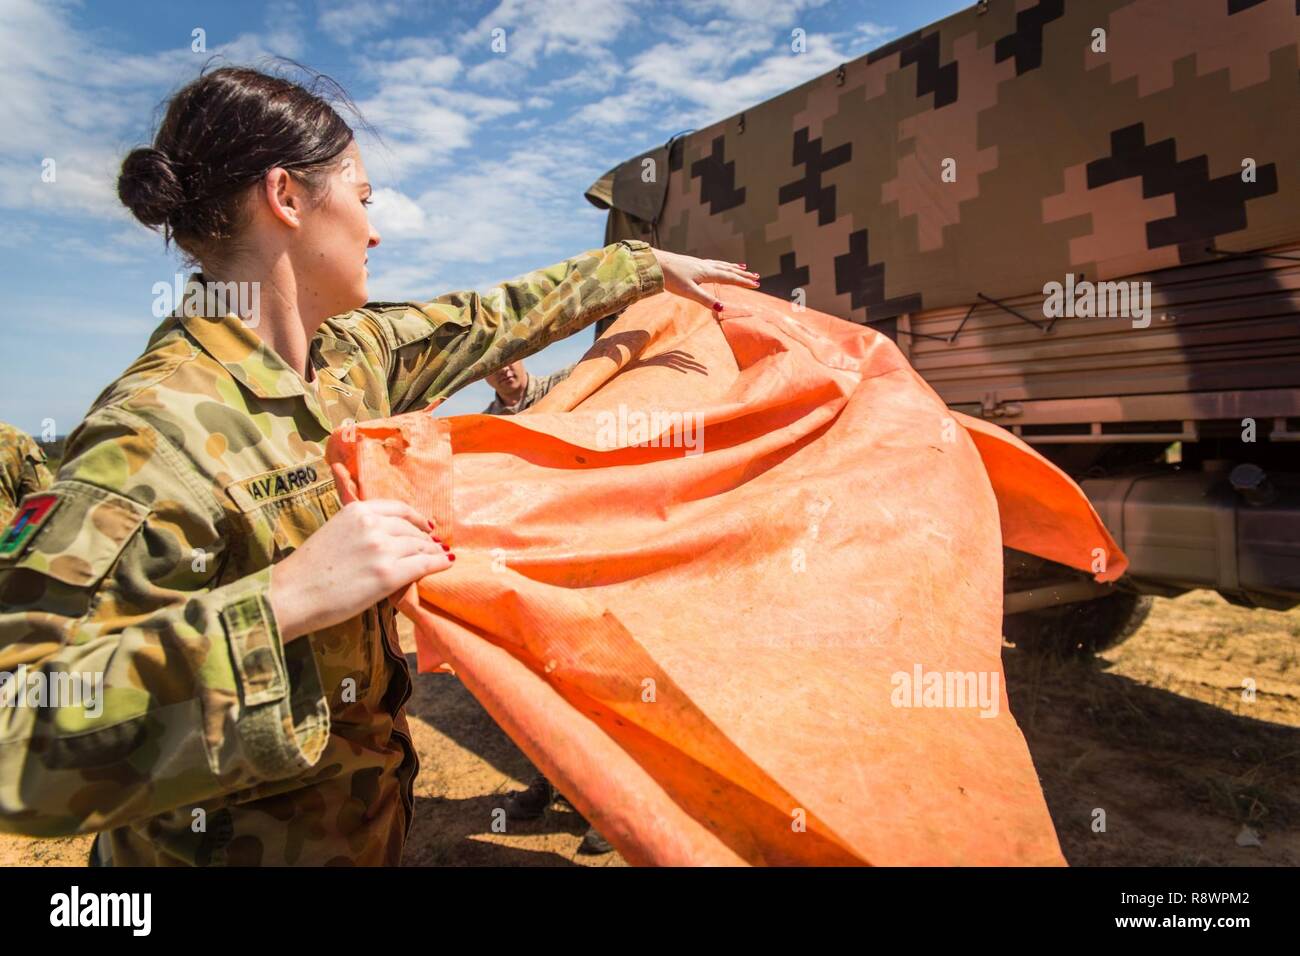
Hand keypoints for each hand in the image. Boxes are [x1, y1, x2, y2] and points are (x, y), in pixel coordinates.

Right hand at [269, 497, 453, 640]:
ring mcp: (382, 549)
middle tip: (435, 547)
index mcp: (357, 510)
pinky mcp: (388, 574)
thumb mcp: (335, 531)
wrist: (293, 594)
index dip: (417, 518)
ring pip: (420, 547)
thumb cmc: (309, 569)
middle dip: (425, 539)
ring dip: (433, 552)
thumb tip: (390, 535)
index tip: (426, 526)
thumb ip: (362, 528)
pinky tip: (446, 565)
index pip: (398, 509)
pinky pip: (424, 565)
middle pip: (411, 530)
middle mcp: (373, 525)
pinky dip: (438, 564)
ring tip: (440, 557)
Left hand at [651, 249, 759, 314]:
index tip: (757, 284)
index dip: (744, 282)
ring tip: (742, 267)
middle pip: (728, 270)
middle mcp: (706, 266)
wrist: (655, 263)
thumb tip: (722, 309)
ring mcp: (699, 263)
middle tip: (756, 276)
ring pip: (721, 265)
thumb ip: (706, 300)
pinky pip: (712, 263)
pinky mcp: (692, 263)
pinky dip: (720, 265)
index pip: (730, 278)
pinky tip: (716, 266)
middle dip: (742, 275)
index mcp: (707, 273)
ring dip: (733, 268)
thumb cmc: (671, 278)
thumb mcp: (689, 292)